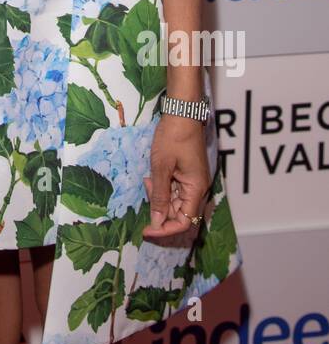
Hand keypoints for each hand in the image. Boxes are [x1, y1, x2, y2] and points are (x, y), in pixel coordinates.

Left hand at [141, 115, 211, 238]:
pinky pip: (175, 190)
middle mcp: (198, 188)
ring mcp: (193, 181)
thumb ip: (159, 195)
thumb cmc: (173, 137)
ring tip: (147, 180)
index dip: (165, 229)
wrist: (182, 113)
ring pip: (176, 202)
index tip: (146, 230)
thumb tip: (156, 222)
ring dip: (159, 198)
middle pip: (180, 213)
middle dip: (159, 211)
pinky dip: (162, 188)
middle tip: (144, 194)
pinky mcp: (187, 175)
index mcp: (196, 189)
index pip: (184, 221)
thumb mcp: (161, 167)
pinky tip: (152, 177)